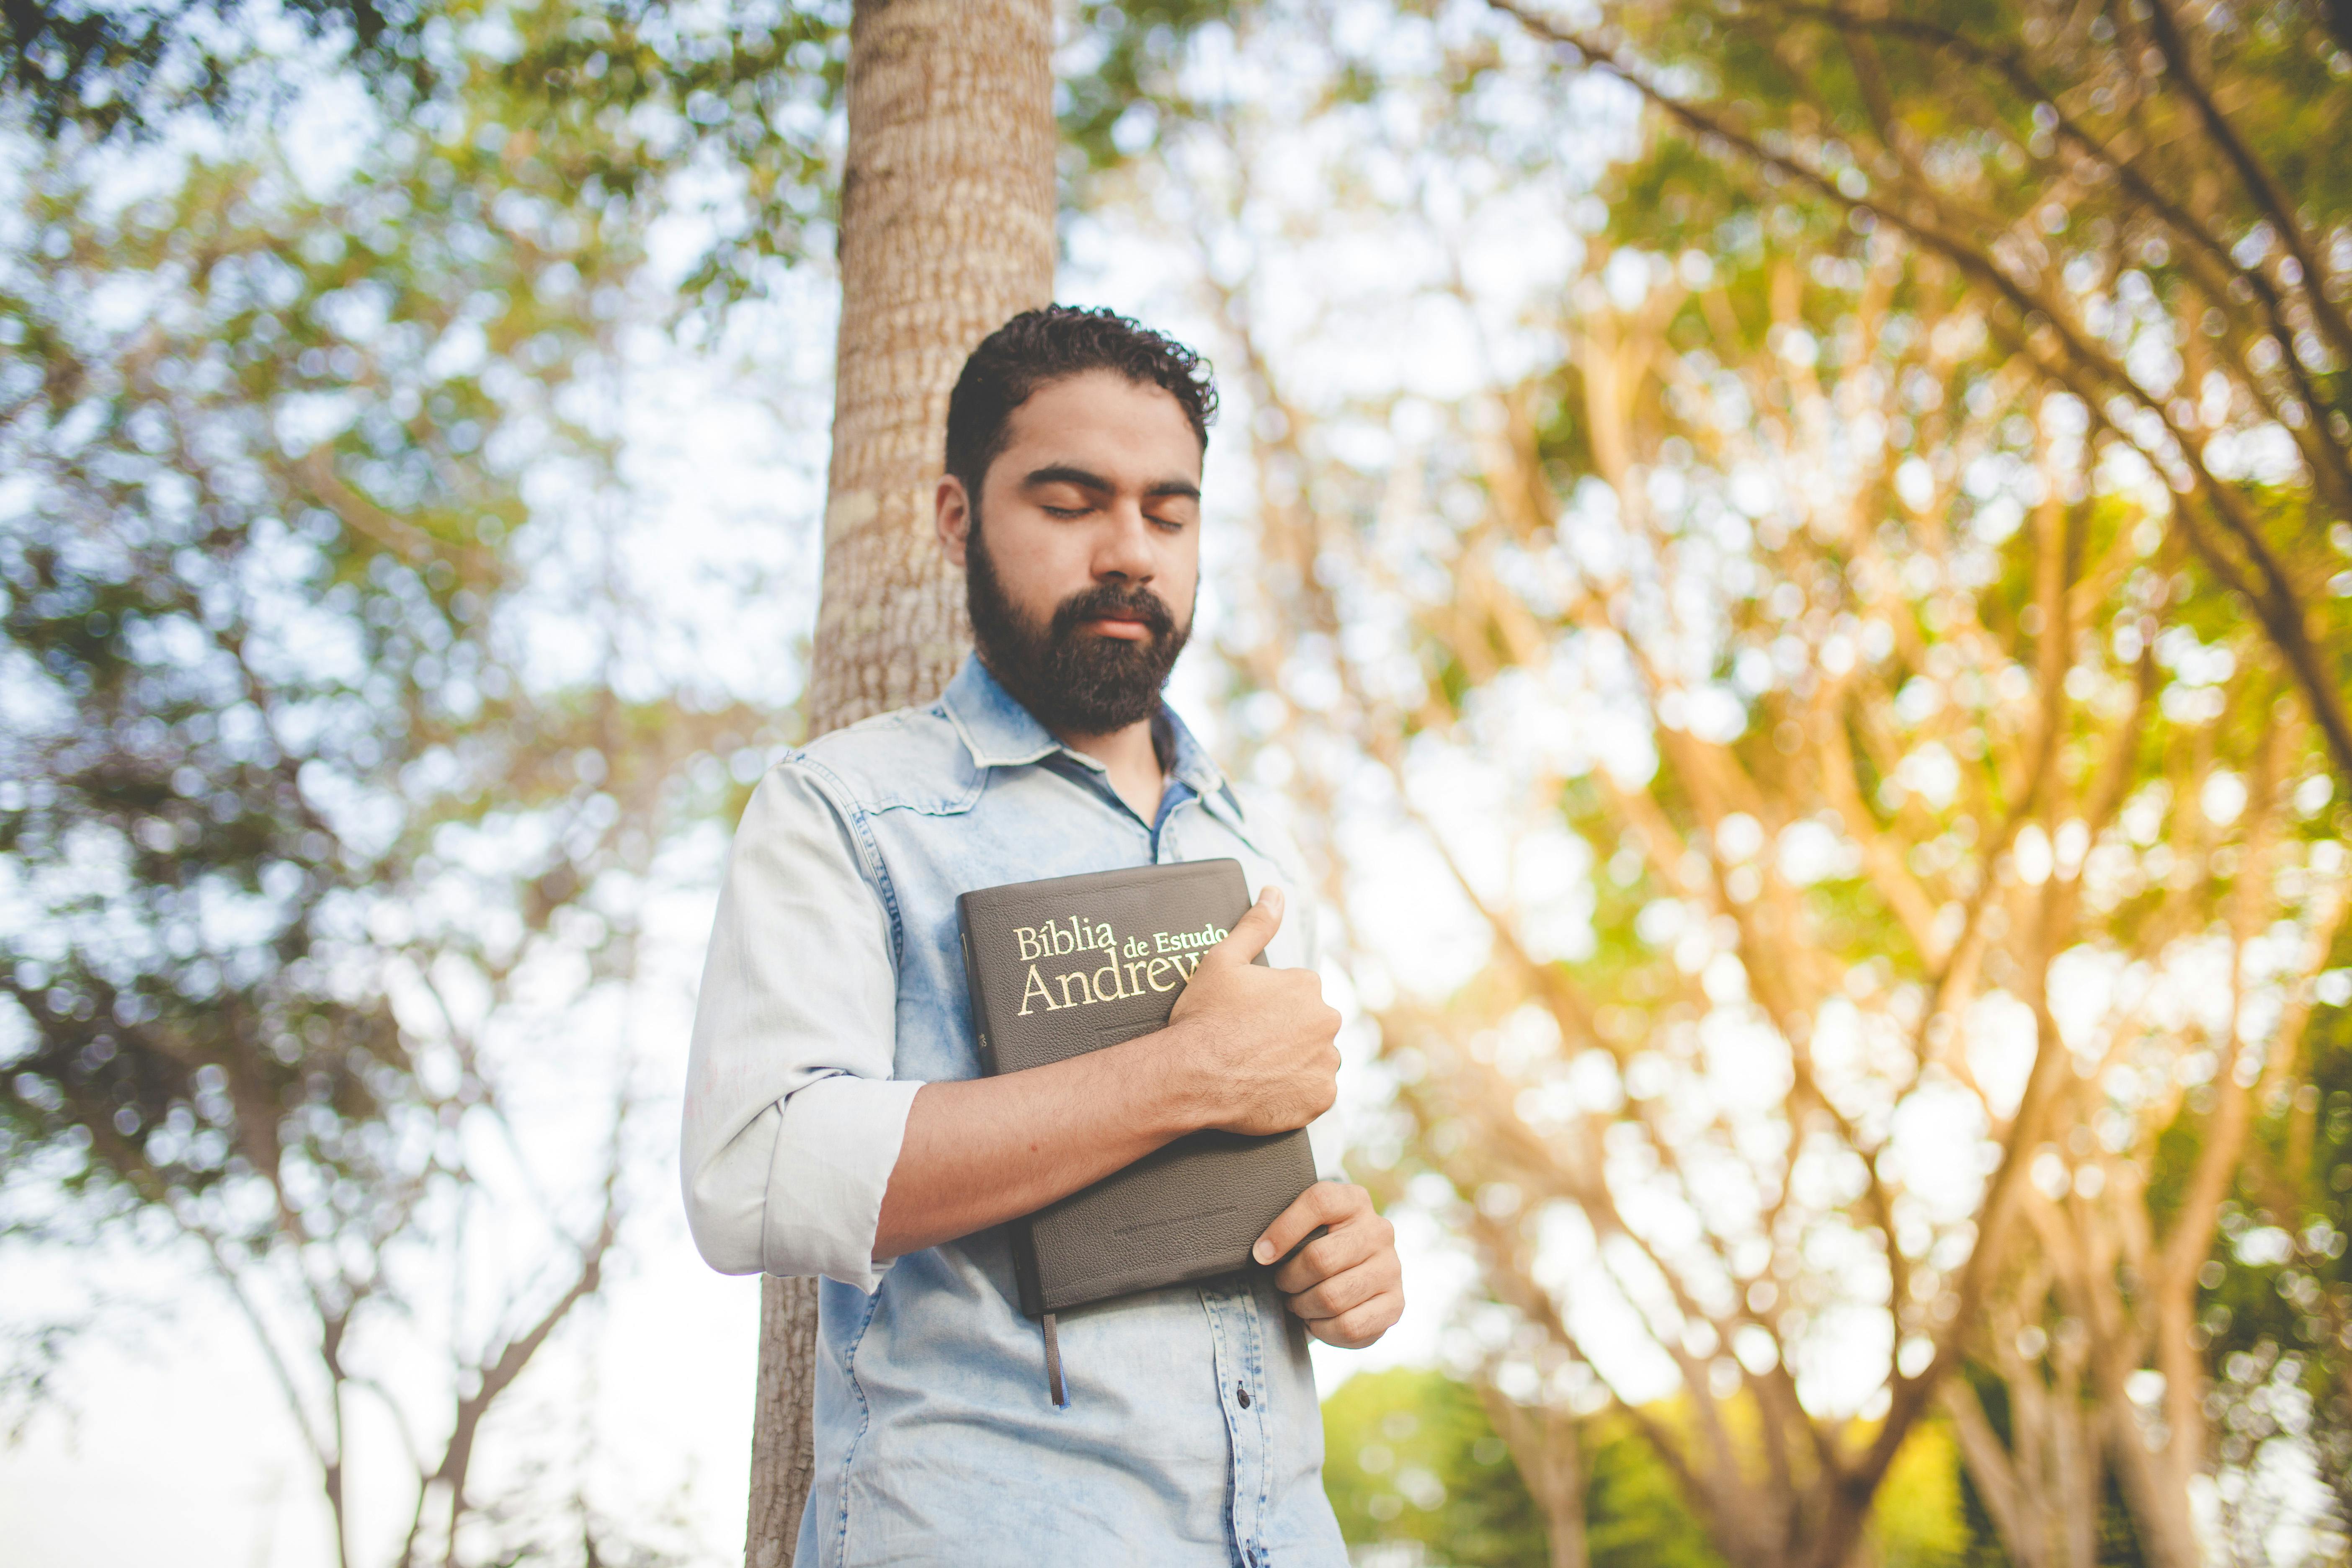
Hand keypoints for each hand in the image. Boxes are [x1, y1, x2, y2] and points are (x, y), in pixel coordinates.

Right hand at [1163, 886, 1340, 1136]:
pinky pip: (1315, 1093)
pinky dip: (1296, 1094)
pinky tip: (1266, 1090)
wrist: (1193, 1075)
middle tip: (1248, 1047)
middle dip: (1286, 1034)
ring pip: (1315, 1059)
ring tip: (1256, 1069)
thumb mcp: (1223, 960)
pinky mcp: (1320, 1098)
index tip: (1243, 1019)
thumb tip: (1275, 892)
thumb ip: (1256, 924)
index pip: (1297, 994)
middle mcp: (1327, 1020)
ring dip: (1295, 1063)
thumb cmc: (1204, 1016)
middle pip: (1310, 1026)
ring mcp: (1326, 1062)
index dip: (1267, 1007)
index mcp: (1308, 985)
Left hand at [1253, 1182, 1402, 1348]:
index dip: (1283, 1230)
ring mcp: (1391, 1269)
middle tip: (1282, 1284)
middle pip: (1320, 1258)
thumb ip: (1288, 1226)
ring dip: (1303, 1306)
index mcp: (1355, 1201)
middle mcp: (1379, 1231)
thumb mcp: (1307, 1225)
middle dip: (1289, 1279)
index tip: (1260, 1255)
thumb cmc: (1319, 1245)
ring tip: (1297, 1302)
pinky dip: (1323, 1329)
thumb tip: (1263, 1253)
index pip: (1319, 1203)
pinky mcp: (1395, 1305)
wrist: (1357, 1272)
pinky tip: (1316, 1319)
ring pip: (1331, 1297)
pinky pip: (1348, 1326)